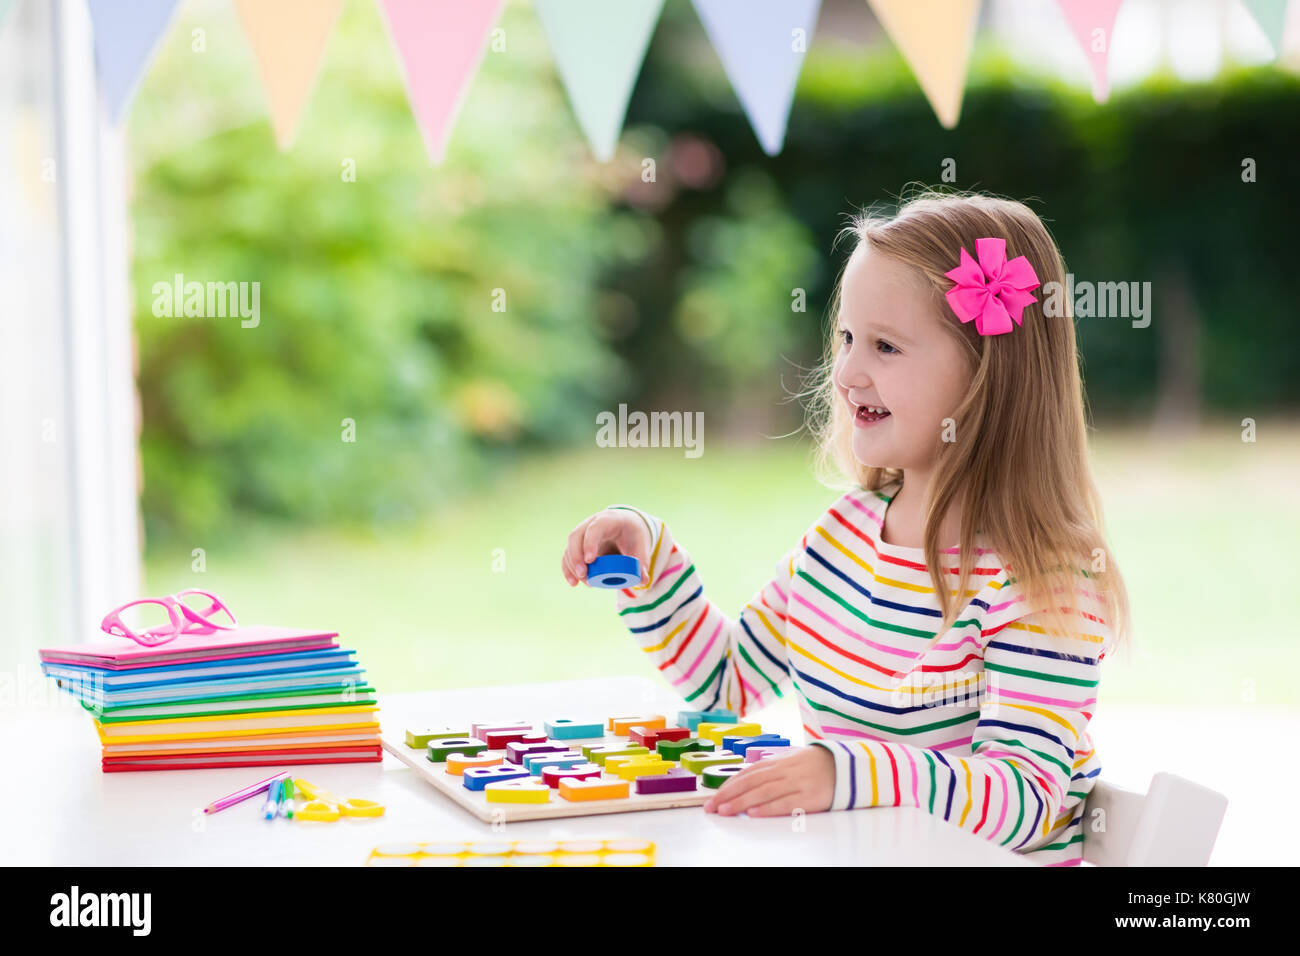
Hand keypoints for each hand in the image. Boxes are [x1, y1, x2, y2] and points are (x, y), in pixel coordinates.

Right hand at [560, 509, 650, 587]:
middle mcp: (592, 523)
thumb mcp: (641, 546)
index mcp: (610, 519)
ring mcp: (583, 532)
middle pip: (577, 536)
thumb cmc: (634, 536)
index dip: (590, 543)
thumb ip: (642, 564)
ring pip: (570, 546)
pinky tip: (574, 583)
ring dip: (572, 565)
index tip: (590, 561)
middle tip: (583, 575)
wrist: (627, 527)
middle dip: (577, 557)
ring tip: (582, 582)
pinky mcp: (578, 544)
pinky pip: (568, 554)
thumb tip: (643, 582)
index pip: (595, 527)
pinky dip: (568, 569)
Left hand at [702, 746, 834, 816]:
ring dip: (742, 802)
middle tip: (712, 807)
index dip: (728, 785)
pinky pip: (786, 803)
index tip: (713, 797)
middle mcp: (784, 771)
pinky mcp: (809, 798)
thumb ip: (768, 768)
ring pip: (764, 793)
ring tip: (725, 811)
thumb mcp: (789, 760)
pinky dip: (768, 808)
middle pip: (751, 783)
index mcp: (778, 762)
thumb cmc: (813, 765)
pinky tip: (754, 813)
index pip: (747, 774)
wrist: (846, 765)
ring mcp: (796, 784)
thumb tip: (743, 778)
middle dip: (728, 795)